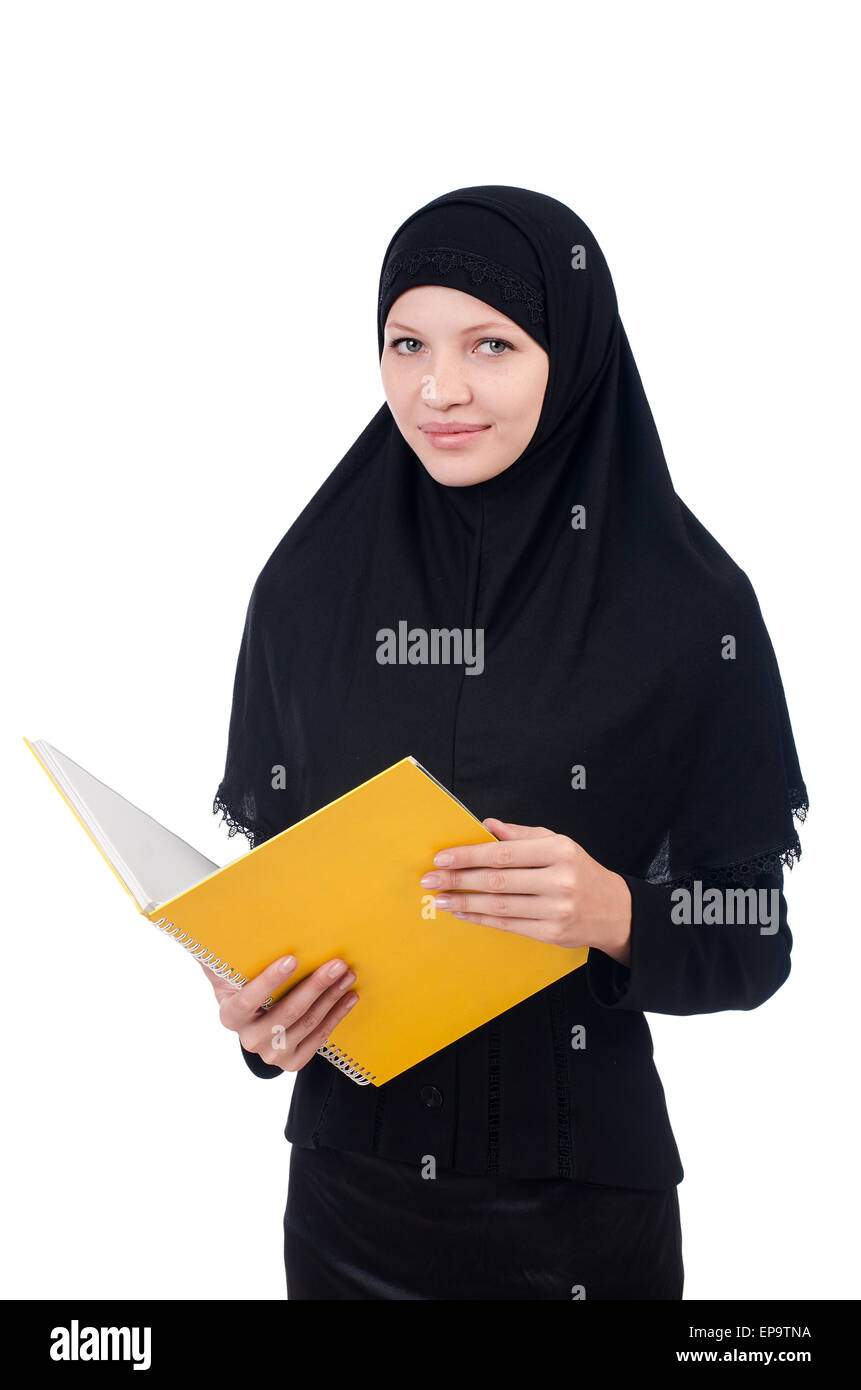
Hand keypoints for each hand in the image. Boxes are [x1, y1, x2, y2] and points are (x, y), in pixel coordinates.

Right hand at [199, 954, 359, 1070]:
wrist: (255, 1021)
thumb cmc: (245, 985)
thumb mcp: (231, 970)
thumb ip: (225, 951)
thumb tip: (217, 915)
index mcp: (231, 1015)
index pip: (248, 1000)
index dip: (269, 981)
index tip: (292, 959)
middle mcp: (249, 1039)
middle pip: (287, 1012)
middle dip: (315, 986)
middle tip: (337, 964)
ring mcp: (271, 1054)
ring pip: (307, 1024)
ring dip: (332, 998)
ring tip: (348, 975)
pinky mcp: (292, 1061)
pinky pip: (319, 1039)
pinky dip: (336, 1016)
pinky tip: (349, 997)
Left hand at [420, 819, 631, 964]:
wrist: (616, 911)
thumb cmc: (580, 871)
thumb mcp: (559, 843)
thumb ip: (521, 834)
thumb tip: (486, 824)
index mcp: (559, 851)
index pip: (504, 852)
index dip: (469, 855)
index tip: (442, 858)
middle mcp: (559, 881)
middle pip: (497, 880)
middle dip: (458, 880)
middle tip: (430, 880)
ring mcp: (556, 910)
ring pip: (499, 906)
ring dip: (464, 903)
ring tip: (440, 899)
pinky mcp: (551, 934)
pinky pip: (507, 925)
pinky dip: (480, 919)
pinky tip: (462, 913)